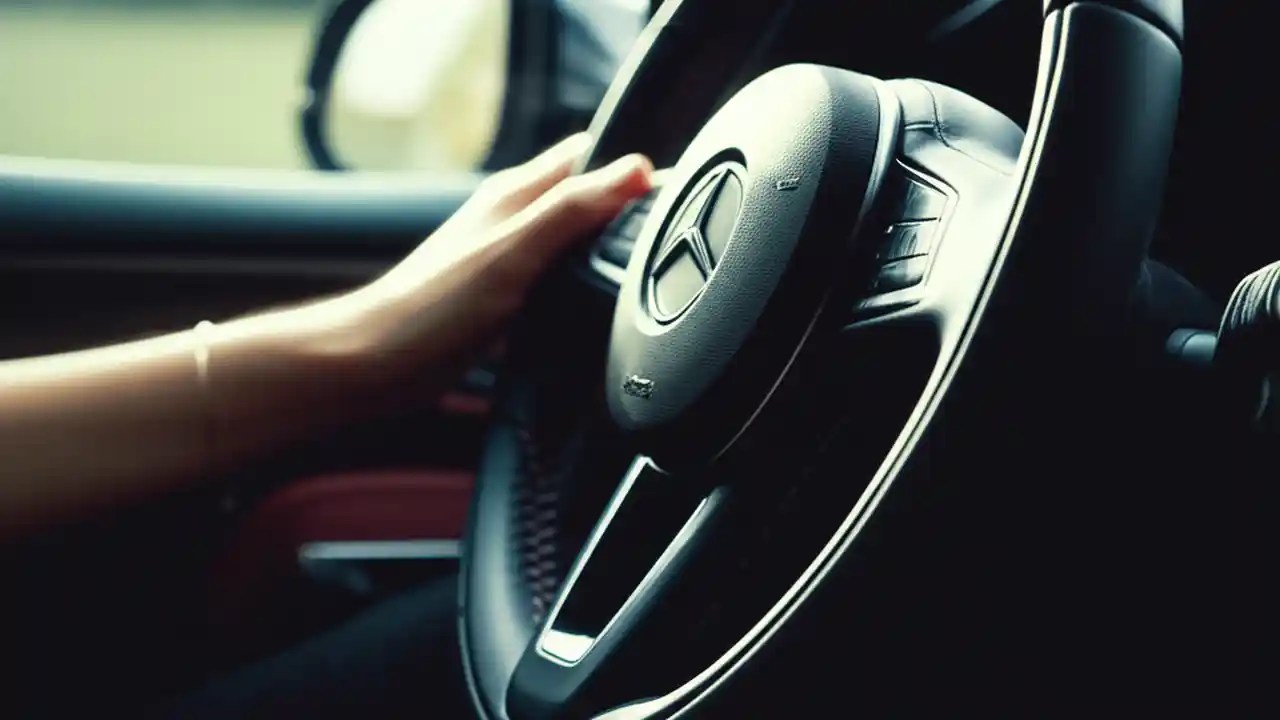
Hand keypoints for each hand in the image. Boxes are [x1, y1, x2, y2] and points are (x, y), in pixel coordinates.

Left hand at [344, 134, 653, 388]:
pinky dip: (582, 291)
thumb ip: (573, 210)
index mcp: (515, 195)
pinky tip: (596, 313)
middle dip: (626, 212)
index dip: (630, 165)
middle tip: (665, 237)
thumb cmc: (430, 309)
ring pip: (572, 244)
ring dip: (604, 252)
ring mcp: (507, 262)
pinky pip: (557, 284)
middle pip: (585, 200)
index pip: (587, 155)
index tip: (670, 192)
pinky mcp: (503, 303)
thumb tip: (637, 170)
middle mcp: (512, 222)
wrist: (376, 365)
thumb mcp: (514, 252)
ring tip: (640, 273)